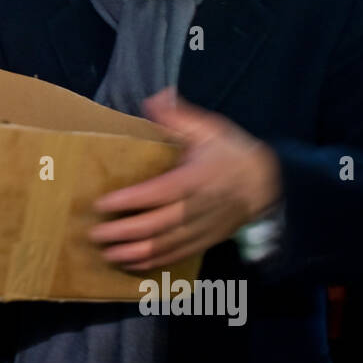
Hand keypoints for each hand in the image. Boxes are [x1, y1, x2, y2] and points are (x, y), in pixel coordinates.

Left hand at [89, 88, 281, 272]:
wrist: (267, 182)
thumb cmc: (231, 153)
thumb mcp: (209, 129)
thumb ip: (179, 117)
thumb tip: (155, 98)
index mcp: (199, 177)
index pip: (160, 192)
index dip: (131, 200)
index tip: (102, 204)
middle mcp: (201, 206)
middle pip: (159, 224)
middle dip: (125, 232)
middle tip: (95, 234)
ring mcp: (204, 227)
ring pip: (166, 245)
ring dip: (135, 252)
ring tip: (107, 253)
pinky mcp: (206, 241)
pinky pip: (178, 255)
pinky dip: (153, 262)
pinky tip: (130, 264)